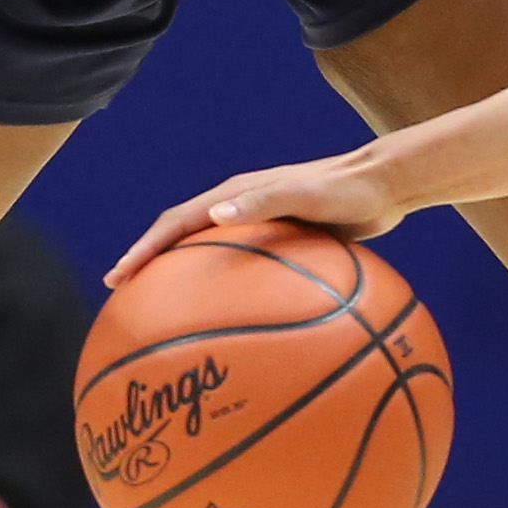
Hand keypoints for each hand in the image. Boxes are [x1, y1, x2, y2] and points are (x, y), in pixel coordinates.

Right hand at [109, 158, 405, 286]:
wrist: (388, 185)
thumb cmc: (349, 190)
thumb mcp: (307, 194)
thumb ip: (265, 201)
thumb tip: (215, 215)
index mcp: (237, 194)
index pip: (176, 223)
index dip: (145, 250)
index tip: (119, 278)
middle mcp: (241, 207)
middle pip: (181, 236)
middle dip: (148, 262)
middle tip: (121, 294)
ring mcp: (260, 223)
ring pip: (208, 252)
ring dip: (181, 276)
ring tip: (162, 311)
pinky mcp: (281, 240)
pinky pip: (243, 268)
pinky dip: (225, 287)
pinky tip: (232, 321)